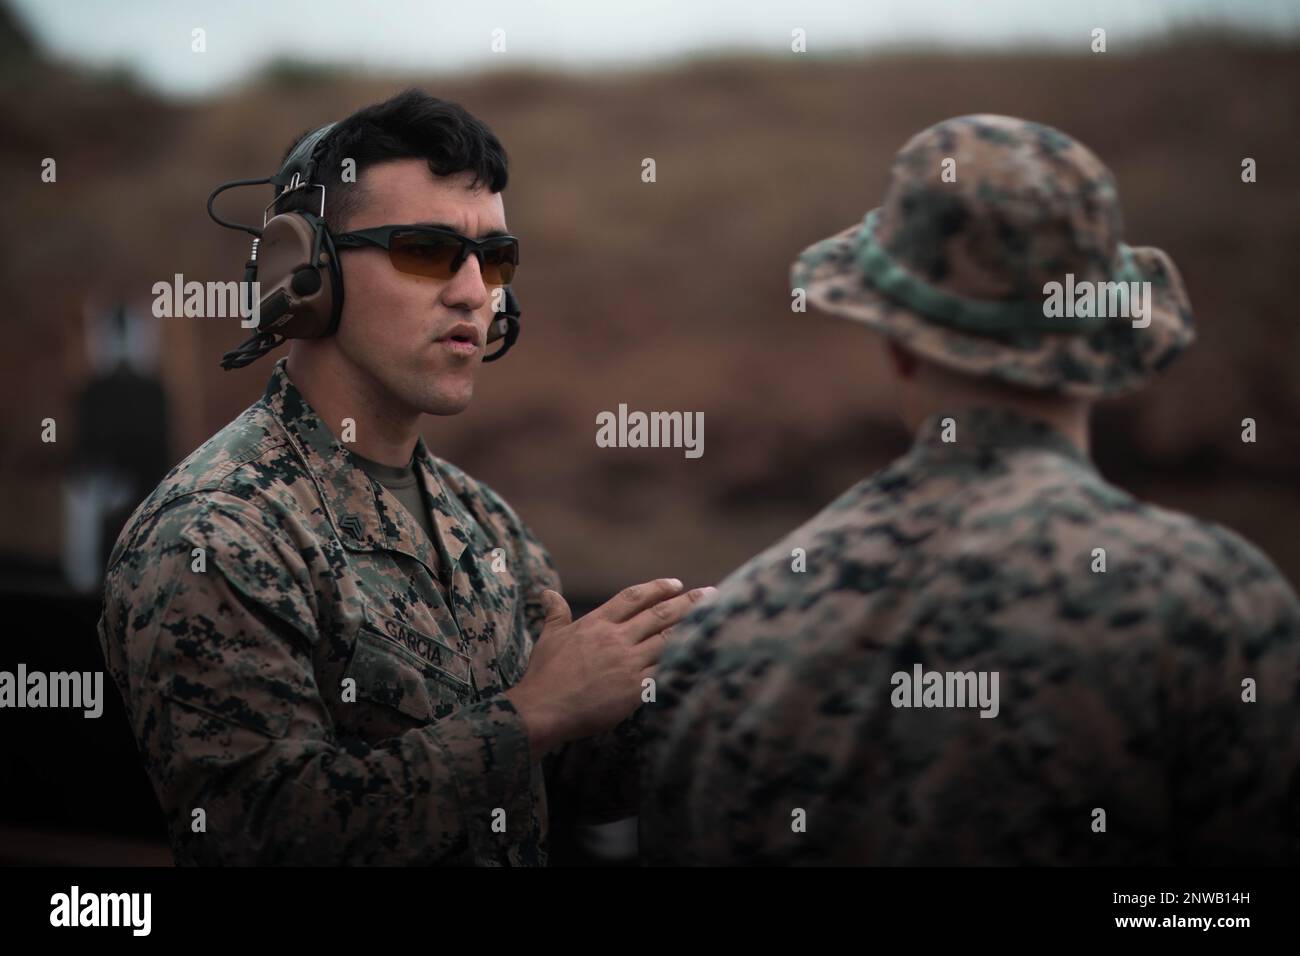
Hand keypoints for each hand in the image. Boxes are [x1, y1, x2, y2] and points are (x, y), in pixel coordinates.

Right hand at [505, 577, 715, 755]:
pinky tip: (704, 658)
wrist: (543, 709)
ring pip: (668, 640)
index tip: (676, 583)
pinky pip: (666, 673)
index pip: (632, 598)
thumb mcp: (549, 638)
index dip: (656, 588)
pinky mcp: (634, 689)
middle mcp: (616, 638)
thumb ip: (555, 613)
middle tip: (711, 592)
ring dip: (693, 628)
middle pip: (659, 614)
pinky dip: (685, 664)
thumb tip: (548, 592)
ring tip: (715, 619)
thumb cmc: (544, 675)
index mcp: (597, 623)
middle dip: (688, 602)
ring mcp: (627, 663)